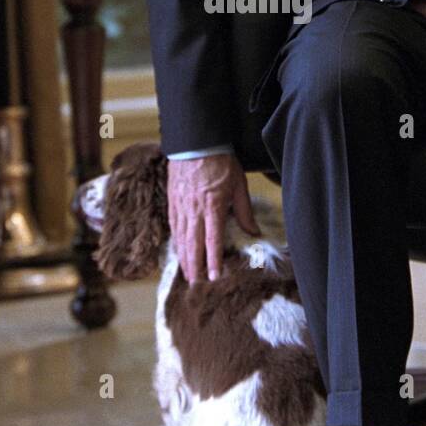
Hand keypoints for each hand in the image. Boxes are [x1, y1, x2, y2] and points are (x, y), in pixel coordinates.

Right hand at [167, 153, 261, 284]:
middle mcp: (194, 209)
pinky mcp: (172, 200)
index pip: (213, 240)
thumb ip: (244, 211)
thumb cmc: (221, 161)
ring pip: (181, 237)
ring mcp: (181, 205)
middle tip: (196, 284)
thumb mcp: (239, 185)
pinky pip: (173, 225)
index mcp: (213, 206)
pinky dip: (175, 240)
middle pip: (193, 244)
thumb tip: (253, 232)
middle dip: (195, 266)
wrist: (196, 141)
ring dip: (184, 257)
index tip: (215, 277)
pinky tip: (177, 249)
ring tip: (186, 273)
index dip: (214, 261)